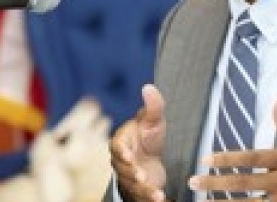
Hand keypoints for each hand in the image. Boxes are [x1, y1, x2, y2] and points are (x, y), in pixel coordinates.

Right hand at [110, 84, 170, 201]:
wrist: (151, 160)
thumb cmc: (149, 137)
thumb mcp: (154, 121)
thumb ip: (153, 106)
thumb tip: (148, 86)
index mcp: (122, 141)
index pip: (116, 145)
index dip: (120, 151)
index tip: (127, 155)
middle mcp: (121, 161)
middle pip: (122, 168)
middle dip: (131, 173)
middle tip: (141, 176)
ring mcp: (128, 177)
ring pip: (131, 184)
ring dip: (142, 189)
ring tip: (156, 193)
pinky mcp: (137, 190)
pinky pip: (140, 196)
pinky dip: (150, 198)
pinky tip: (160, 199)